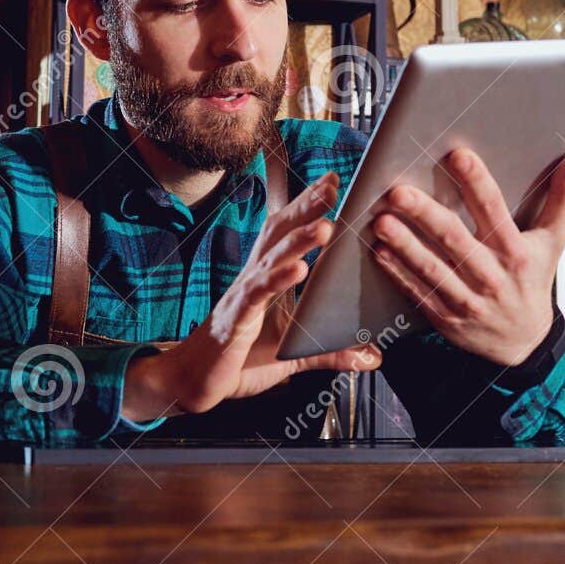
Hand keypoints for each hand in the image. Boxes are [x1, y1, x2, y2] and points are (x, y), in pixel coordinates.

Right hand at [122, 172, 381, 421]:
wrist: (191, 383)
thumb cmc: (238, 361)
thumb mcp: (294, 356)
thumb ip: (332, 352)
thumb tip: (373, 356)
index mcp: (264, 280)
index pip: (286, 233)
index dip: (307, 206)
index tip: (332, 181)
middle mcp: (253, 280)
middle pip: (279, 233)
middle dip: (306, 207)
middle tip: (332, 185)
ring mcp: (242, 298)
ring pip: (271, 260)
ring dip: (299, 241)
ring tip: (326, 226)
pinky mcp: (235, 321)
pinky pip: (257, 295)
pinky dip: (277, 281)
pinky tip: (297, 270)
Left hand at [369, 146, 564, 366]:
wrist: (523, 342)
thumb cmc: (534, 283)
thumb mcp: (554, 240)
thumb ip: (563, 196)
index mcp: (516, 253)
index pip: (495, 211)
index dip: (477, 183)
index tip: (459, 157)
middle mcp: (491, 276)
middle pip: (455, 240)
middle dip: (425, 215)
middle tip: (401, 192)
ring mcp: (467, 299)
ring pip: (432, 269)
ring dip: (405, 245)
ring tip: (382, 221)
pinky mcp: (446, 317)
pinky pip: (419, 292)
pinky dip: (398, 273)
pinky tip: (380, 252)